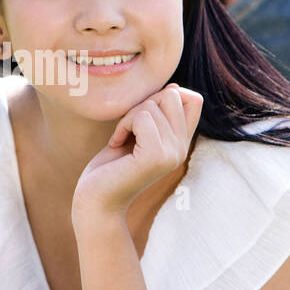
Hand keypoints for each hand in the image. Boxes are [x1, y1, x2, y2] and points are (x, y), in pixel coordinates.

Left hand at [72, 82, 202, 219]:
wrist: (96, 201)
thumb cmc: (111, 167)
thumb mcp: (137, 133)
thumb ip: (156, 114)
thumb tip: (174, 88)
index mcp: (180, 143)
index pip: (193, 100)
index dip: (167, 95)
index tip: (142, 116)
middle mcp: (181, 149)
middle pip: (172, 95)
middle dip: (143, 104)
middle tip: (128, 128)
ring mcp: (171, 154)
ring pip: (152, 105)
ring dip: (128, 117)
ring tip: (121, 139)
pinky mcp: (156, 157)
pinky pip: (141, 117)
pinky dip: (123, 125)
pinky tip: (116, 143)